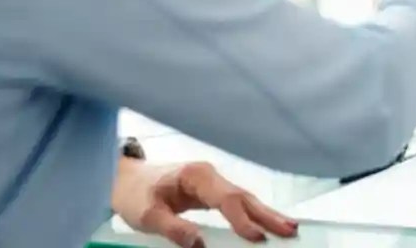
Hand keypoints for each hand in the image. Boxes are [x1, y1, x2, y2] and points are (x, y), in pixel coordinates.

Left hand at [112, 160, 297, 246]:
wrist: (125, 180)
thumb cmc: (134, 195)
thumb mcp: (147, 216)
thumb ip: (174, 229)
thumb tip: (201, 245)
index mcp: (195, 176)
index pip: (226, 199)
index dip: (243, 220)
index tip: (257, 238)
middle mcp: (209, 175)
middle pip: (244, 196)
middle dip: (268, 214)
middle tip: (291, 230)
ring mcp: (212, 181)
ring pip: (244, 199)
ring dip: (266, 214)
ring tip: (289, 228)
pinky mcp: (211, 191)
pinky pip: (236, 203)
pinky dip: (253, 213)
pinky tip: (267, 223)